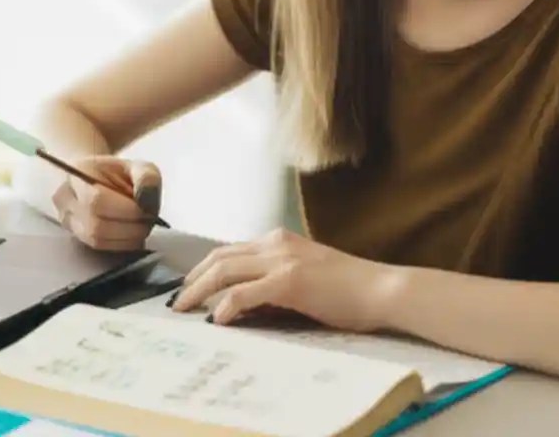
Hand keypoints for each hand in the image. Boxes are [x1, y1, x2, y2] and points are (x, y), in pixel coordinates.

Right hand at [51, 156, 160, 251]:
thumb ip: (146, 178)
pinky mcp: (74, 235)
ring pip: (97, 239)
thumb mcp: (137, 166)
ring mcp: (67, 219)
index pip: (98, 201)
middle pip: (96, 225)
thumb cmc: (117, 173)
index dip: (127, 210)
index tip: (149, 209)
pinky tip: (131, 234)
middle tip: (149, 220)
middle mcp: (65, 198)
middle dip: (130, 227)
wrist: (97, 179)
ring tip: (141, 225)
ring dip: (127, 238)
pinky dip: (120, 244)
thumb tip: (147, 199)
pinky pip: (98, 246)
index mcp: (77, 174)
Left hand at [170, 228, 400, 331]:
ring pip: (224, 270)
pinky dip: (225, 304)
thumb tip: (242, 304)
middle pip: (218, 257)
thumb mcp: (304, 278)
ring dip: (198, 290)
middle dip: (191, 279)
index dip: (203, 269)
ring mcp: (282, 260)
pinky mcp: (290, 281)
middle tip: (176, 301)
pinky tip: (216, 318)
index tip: (188, 287)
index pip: (229, 251)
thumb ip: (273, 284)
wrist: (383, 289)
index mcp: (278, 240)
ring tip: (184, 309)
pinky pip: (245, 292)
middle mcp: (275, 244)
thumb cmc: (349, 290)